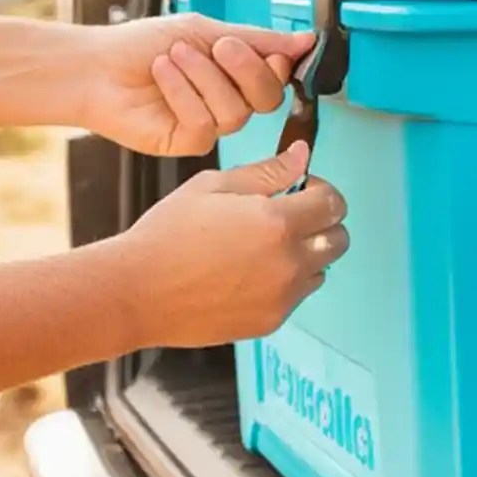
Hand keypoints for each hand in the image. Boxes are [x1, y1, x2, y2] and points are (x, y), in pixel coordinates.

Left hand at [79, 13, 315, 155]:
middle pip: (268, 98)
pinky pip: (205, 124)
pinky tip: (162, 76)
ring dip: (203, 76)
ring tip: (174, 57)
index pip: (279, 76)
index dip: (279, 64)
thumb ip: (258, 39)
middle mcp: (226, 100)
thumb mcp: (204, 30)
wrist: (96, 66)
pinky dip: (182, 93)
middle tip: (218, 47)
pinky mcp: (187, 142)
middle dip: (246, 69)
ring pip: (236, 111)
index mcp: (235, 73)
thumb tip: (304, 40)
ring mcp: (209, 124)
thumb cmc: (139, 46)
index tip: (273, 50)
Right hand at [92, 141, 348, 348]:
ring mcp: (282, 296)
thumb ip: (267, 172)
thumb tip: (301, 155)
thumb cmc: (168, 235)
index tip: (302, 190)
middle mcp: (288, 262)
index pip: (333, 203)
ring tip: (262, 247)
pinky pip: (296, 296)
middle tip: (289, 216)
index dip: (321, 191)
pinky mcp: (270, 321)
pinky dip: (285, 282)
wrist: (137, 292)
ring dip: (306, 254)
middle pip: (339, 239)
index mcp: (276, 222)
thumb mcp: (214, 186)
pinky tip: (247, 272)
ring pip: (321, 270)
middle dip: (323, 223)